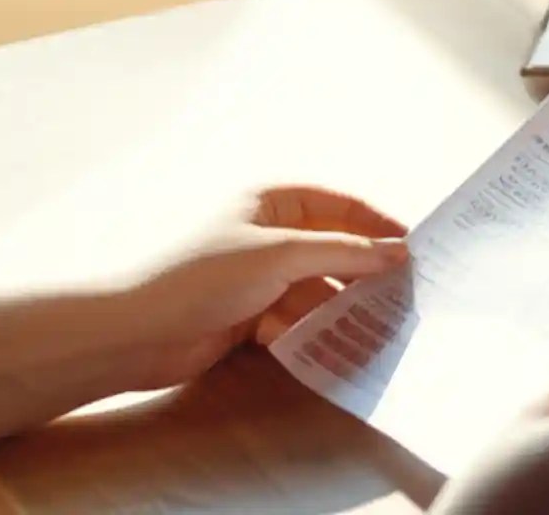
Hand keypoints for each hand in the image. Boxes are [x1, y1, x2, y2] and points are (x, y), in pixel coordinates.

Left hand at [117, 186, 408, 390]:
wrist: (136, 333)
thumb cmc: (203, 277)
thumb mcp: (281, 255)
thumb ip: (344, 252)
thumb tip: (399, 251)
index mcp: (270, 202)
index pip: (338, 204)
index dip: (376, 222)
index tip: (413, 248)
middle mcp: (267, 234)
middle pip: (331, 248)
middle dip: (365, 270)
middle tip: (406, 293)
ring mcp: (259, 277)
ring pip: (318, 287)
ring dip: (345, 306)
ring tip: (382, 325)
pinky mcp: (251, 315)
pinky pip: (298, 319)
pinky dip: (319, 330)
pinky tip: (344, 346)